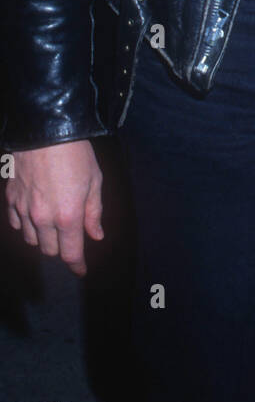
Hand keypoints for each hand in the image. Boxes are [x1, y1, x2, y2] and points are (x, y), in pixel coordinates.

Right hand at [5, 140, 103, 275]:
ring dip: (44, 238)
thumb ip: (94, 212)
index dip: (77, 265)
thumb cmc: (76, 154)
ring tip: (54, 225)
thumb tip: (96, 235)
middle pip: (50, 251)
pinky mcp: (11, 199)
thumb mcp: (95, 181)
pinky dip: (26, 226)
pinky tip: (34, 217)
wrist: (45, 130)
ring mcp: (24, 210)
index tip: (81, 270)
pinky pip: (16, 224)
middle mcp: (43, 219)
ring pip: (32, 240)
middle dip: (62, 249)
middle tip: (71, 239)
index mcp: (68, 216)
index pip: (71, 253)